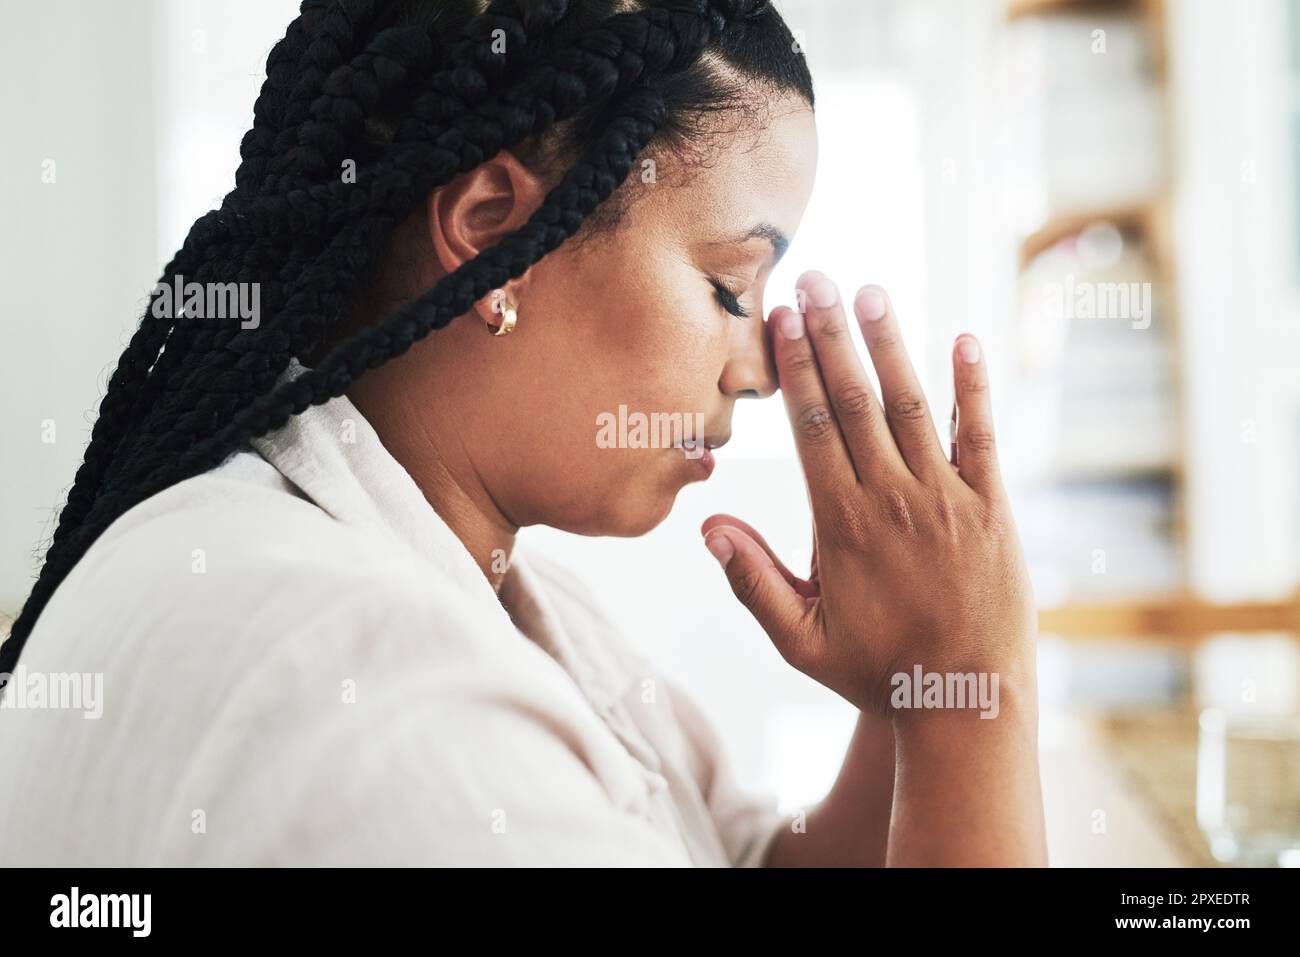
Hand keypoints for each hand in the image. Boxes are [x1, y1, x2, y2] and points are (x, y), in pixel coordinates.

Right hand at [702, 273, 1036, 719]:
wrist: (967, 703)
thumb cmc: (877, 673)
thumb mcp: (800, 639)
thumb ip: (752, 580)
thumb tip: (707, 523)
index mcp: (844, 526)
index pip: (814, 429)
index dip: (796, 369)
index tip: (782, 320)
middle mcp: (894, 500)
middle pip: (857, 402)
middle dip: (831, 336)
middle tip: (815, 280)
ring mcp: (948, 499)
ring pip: (913, 407)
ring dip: (891, 346)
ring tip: (871, 293)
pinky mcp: (993, 508)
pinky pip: (982, 437)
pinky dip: (974, 388)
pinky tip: (965, 341)